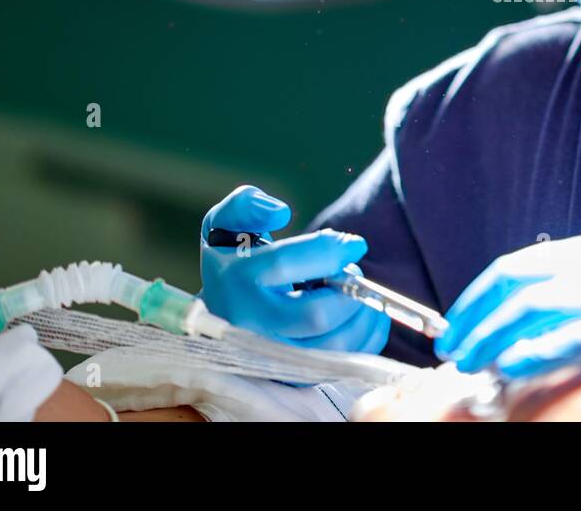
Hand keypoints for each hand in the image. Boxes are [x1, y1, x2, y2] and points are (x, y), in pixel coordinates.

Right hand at [200, 185, 389, 351]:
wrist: (213, 319)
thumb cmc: (231, 263)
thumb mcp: (224, 225)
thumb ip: (246, 205)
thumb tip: (281, 212)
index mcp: (237, 281)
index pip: (287, 265)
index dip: (330, 250)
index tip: (355, 243)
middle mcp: (251, 324)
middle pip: (316, 314)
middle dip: (348, 289)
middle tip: (353, 272)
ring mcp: (272, 356)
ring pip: (334, 345)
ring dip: (362, 314)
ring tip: (357, 293)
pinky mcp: (292, 375)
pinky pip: (342, 362)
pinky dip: (366, 337)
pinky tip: (365, 314)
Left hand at [435, 231, 580, 398]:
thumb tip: (533, 314)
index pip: (515, 266)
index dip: (478, 295)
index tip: (457, 322)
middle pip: (514, 282)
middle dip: (473, 315)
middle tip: (451, 347)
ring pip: (533, 306)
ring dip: (492, 334)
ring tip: (470, 362)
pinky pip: (571, 336)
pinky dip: (534, 349)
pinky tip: (511, 365)